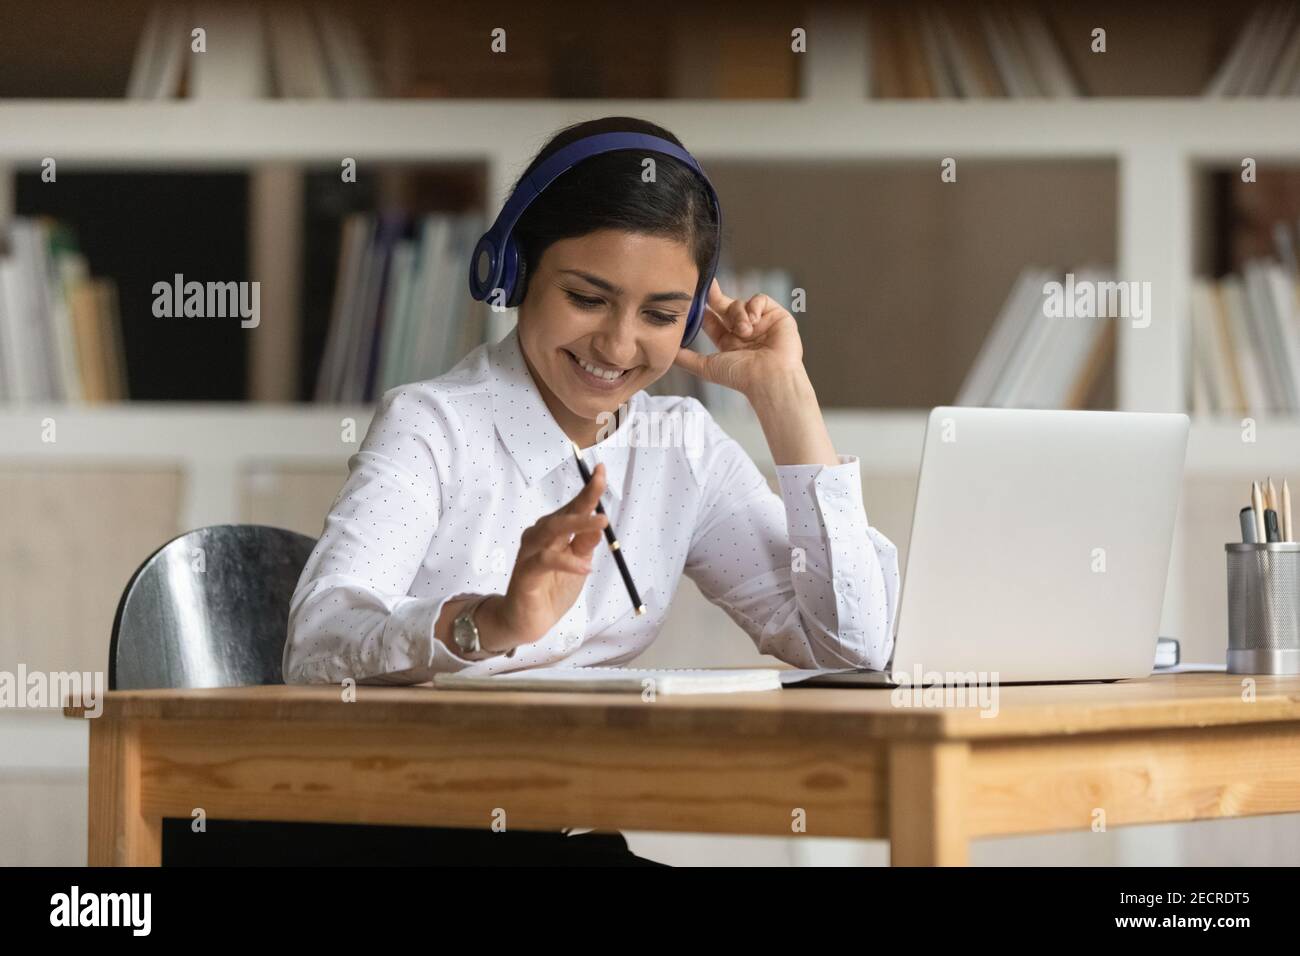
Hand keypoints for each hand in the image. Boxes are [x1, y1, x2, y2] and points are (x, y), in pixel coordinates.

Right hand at [488, 462, 609, 648]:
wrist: (528, 621)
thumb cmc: (552, 589)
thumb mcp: (578, 564)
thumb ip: (586, 544)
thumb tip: (601, 522)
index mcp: (554, 532)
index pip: (573, 507)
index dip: (588, 489)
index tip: (602, 470)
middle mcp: (539, 537)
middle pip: (562, 514)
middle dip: (584, 499)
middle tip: (601, 485)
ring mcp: (530, 553)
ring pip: (552, 530)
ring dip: (578, 524)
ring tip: (602, 522)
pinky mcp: (525, 573)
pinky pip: (545, 561)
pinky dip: (567, 562)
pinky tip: (584, 567)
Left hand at [672, 278, 804, 397]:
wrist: (769, 377)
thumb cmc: (740, 376)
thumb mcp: (706, 367)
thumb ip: (686, 358)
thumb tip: (666, 352)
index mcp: (729, 343)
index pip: (712, 320)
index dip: (703, 308)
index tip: (693, 294)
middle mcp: (743, 331)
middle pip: (725, 306)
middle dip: (715, 297)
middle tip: (707, 285)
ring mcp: (760, 323)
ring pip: (741, 304)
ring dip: (738, 315)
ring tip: (744, 331)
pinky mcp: (776, 316)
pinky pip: (760, 299)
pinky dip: (754, 306)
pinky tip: (754, 321)